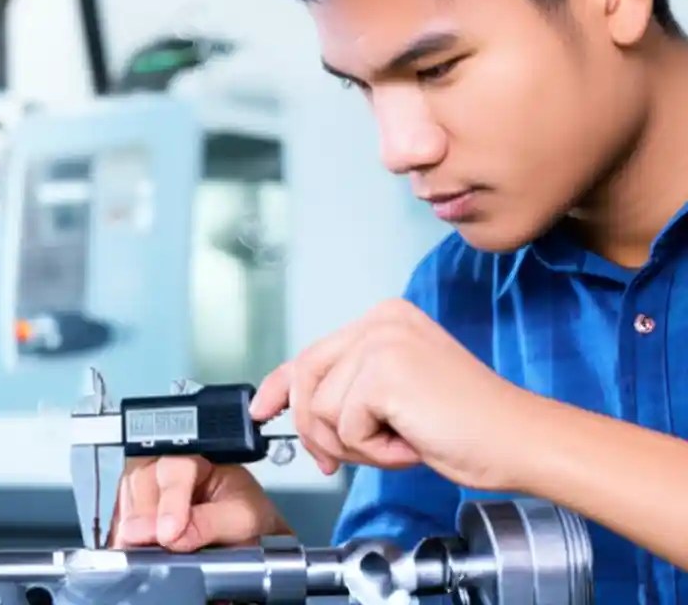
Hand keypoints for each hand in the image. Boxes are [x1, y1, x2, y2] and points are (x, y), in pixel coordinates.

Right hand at [108, 455, 290, 551]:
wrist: (250, 534)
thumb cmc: (248, 516)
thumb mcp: (241, 518)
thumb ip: (209, 523)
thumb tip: (171, 535)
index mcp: (204, 452)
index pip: (178, 466)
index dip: (171, 500)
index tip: (170, 533)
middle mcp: (172, 459)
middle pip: (144, 478)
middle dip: (147, 516)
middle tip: (155, 547)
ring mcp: (151, 478)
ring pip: (127, 494)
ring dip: (135, 527)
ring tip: (150, 551)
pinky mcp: (136, 502)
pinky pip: (120, 514)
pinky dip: (126, 535)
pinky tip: (138, 549)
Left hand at [251, 298, 536, 491]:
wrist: (517, 440)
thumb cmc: (468, 425)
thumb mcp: (394, 398)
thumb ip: (349, 389)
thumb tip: (295, 408)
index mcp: (385, 319)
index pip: (311, 353)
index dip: (281, 386)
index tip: (263, 408)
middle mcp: (380, 321)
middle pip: (307, 380)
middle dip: (316, 429)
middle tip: (341, 458)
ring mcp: (381, 343)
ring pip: (322, 411)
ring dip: (355, 445)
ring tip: (401, 440)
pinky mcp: (384, 373)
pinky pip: (346, 428)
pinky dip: (374, 451)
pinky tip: (411, 442)